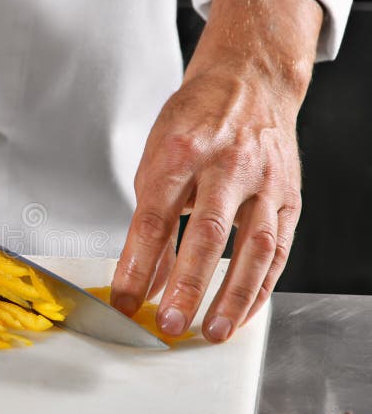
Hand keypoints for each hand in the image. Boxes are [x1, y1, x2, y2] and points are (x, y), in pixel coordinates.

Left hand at [110, 0, 322, 342]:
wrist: (248, 82)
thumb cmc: (195, 121)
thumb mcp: (157, 161)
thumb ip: (151, 224)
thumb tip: (144, 281)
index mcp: (180, 152)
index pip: (153, 219)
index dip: (136, 266)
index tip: (124, 302)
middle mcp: (225, 164)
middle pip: (205, 233)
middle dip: (187, 285)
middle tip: (170, 324)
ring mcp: (264, 180)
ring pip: (252, 247)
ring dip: (232, 296)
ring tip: (213, 331)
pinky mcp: (289, 196)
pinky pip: (278, 249)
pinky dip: (260, 286)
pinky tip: (244, 312)